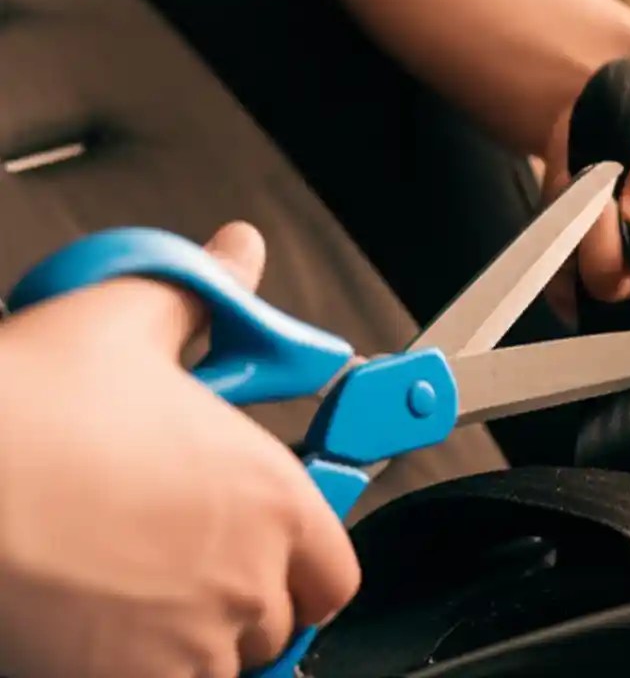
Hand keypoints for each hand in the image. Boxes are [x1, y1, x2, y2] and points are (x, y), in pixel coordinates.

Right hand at [0, 222, 358, 676]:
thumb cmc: (24, 411)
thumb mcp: (122, 320)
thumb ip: (201, 291)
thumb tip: (236, 255)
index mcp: (269, 496)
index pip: (336, 570)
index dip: (306, 565)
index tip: (275, 557)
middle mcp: (245, 576)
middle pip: (277, 621)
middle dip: (241, 602)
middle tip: (182, 569)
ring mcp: (188, 644)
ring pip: (220, 666)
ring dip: (189, 642)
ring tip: (129, 597)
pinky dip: (138, 670)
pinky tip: (94, 631)